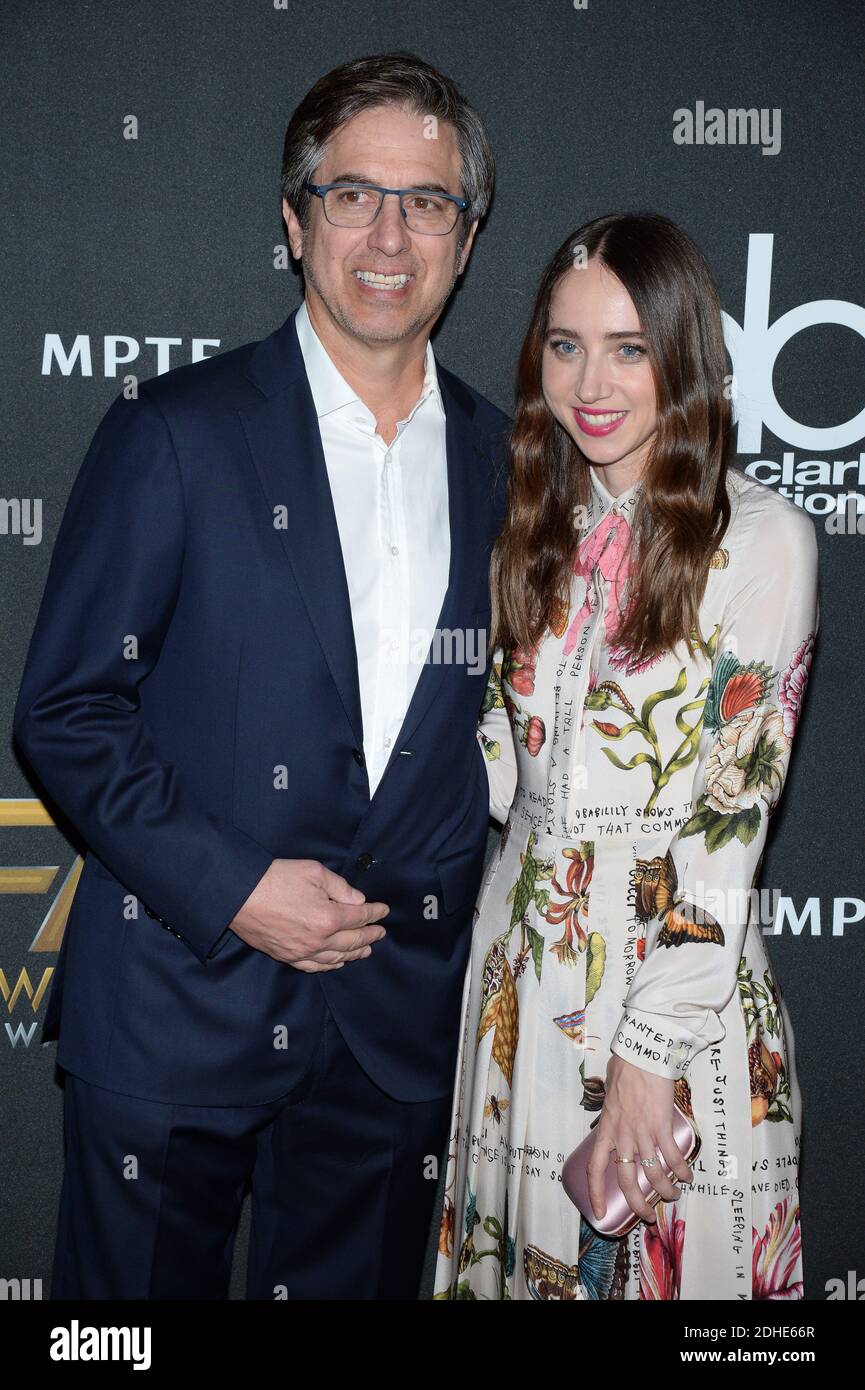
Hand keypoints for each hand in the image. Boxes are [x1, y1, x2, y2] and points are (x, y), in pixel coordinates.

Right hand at [228, 859, 388, 970]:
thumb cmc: (275, 879)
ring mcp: (302, 952)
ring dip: (354, 953)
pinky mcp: (286, 956)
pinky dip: (330, 966)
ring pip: (336, 958)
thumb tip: (357, 901)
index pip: (360, 917)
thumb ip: (340, 887)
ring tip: (365, 949)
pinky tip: (336, 962)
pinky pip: (314, 967)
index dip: (375, 913)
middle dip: (370, 935)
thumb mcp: (314, 872)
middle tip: (380, 932)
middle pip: (352, 941)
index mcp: (328, 917)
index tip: (383, 910)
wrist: (238, 895)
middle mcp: (318, 940)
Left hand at [587, 1053, 693, 1224]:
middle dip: (638, 1204)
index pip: (595, 1167)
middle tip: (647, 1216)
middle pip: (626, 1180)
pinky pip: (672, 1157)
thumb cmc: (627, 1064)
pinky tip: (687, 1176)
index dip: (596, 1192)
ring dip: (665, 1190)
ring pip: (652, 1174)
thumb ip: (614, 1106)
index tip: (599, 1212)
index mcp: (607, 1127)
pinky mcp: (661, 1125)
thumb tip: (618, 1105)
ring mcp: (642, 1131)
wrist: (642, 1051)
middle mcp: (622, 1134)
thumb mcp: (612, 1090)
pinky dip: (681, 1171)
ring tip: (673, 1195)